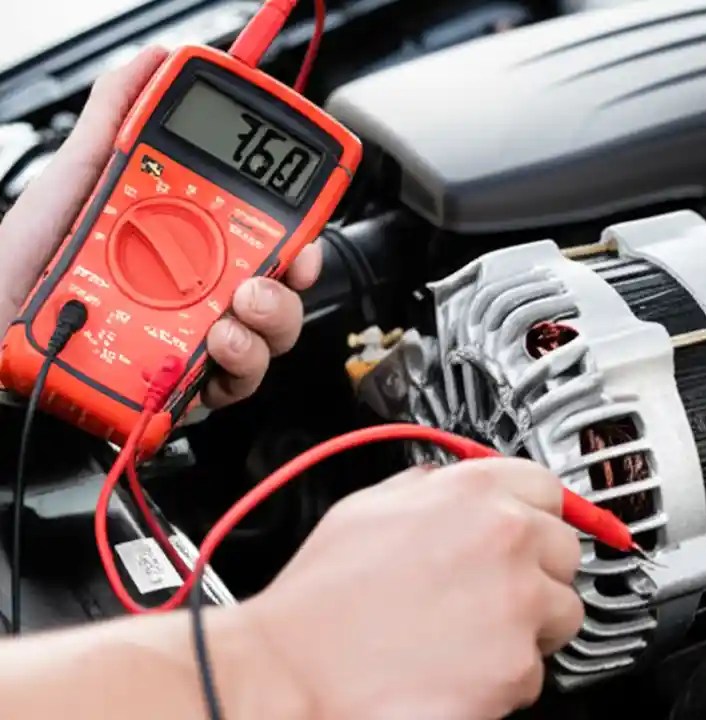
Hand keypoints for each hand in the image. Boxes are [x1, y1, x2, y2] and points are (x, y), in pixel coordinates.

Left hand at [0, 47, 320, 407]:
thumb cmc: (19, 264)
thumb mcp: (74, 178)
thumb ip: (119, 117)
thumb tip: (157, 62)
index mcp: (187, 246)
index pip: (265, 238)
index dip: (297, 232)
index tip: (302, 229)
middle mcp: (199, 296)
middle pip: (281, 292)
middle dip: (291, 285)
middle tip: (266, 274)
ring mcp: (191, 345)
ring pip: (266, 341)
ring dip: (265, 326)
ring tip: (230, 316)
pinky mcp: (177, 390)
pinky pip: (230, 388)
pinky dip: (233, 371)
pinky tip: (210, 350)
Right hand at [240, 459, 584, 718]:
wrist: (293, 675)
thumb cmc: (320, 601)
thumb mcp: (368, 507)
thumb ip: (427, 487)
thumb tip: (447, 482)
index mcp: (475, 492)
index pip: (548, 488)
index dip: (534, 515)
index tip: (529, 533)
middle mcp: (508, 539)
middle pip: (565, 551)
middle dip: (536, 573)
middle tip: (489, 595)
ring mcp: (519, 604)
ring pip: (563, 613)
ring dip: (530, 626)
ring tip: (470, 637)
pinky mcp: (517, 666)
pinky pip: (535, 669)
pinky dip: (505, 676)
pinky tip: (457, 669)